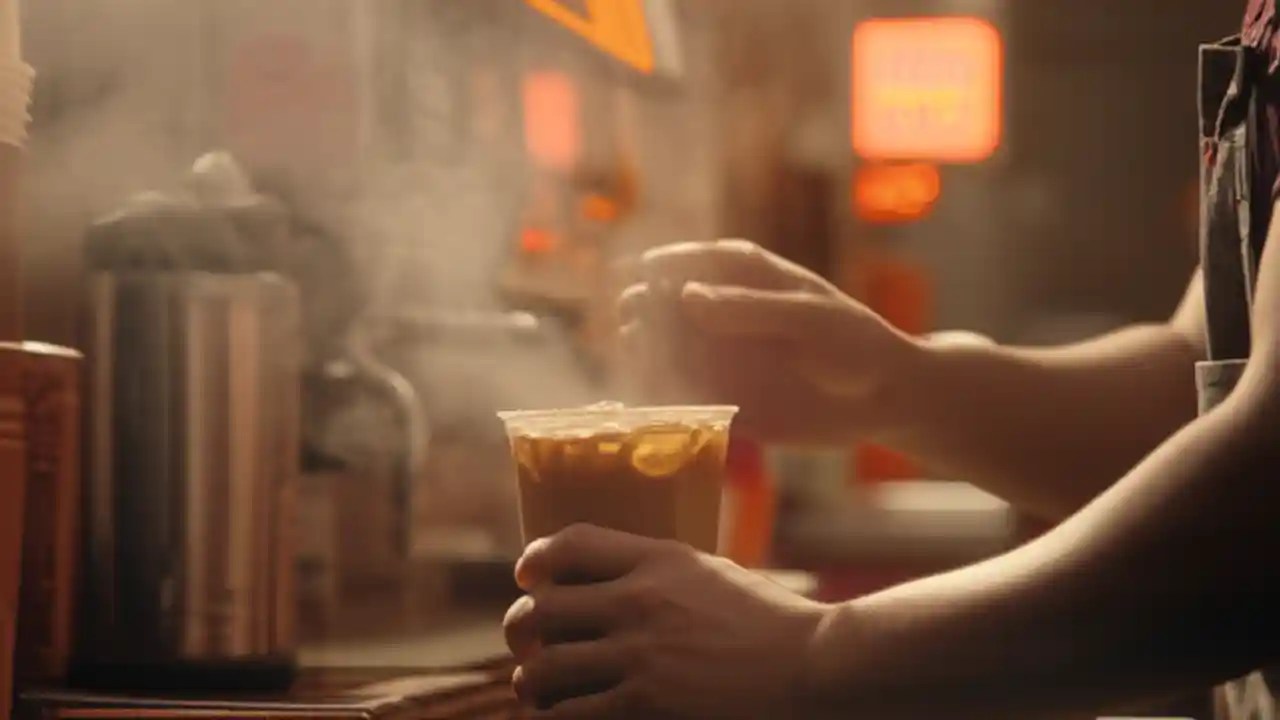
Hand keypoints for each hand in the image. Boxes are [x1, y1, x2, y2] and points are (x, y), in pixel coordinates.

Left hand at [503, 524, 828, 718]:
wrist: (816, 669)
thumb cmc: (770, 625)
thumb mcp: (711, 575)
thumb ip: (657, 573)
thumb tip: (603, 585)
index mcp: (658, 560)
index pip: (568, 543)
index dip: (536, 559)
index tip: (527, 576)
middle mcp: (639, 603)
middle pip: (540, 610)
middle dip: (522, 631)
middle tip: (527, 645)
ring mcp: (640, 660)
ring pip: (543, 672)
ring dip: (534, 683)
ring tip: (541, 691)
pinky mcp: (644, 710)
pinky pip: (571, 716)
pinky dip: (559, 718)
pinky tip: (566, 716)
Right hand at [617, 239, 917, 443]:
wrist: (882, 398)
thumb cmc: (853, 343)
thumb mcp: (809, 319)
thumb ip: (750, 308)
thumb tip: (686, 296)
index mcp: (737, 272)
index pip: (677, 262)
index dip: (653, 273)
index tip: (645, 287)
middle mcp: (715, 310)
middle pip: (656, 306)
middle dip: (641, 317)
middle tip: (640, 333)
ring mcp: (713, 354)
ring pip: (657, 352)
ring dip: (644, 360)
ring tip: (648, 370)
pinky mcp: (717, 396)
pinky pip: (676, 396)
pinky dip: (662, 399)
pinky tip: (663, 404)